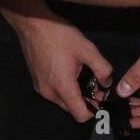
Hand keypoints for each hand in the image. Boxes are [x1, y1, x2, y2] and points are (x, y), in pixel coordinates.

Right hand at [8, 6, 113, 122]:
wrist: (32, 23)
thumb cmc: (59, 35)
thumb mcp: (87, 49)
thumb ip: (102, 69)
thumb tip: (107, 82)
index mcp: (63, 87)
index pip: (81, 116)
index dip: (95, 111)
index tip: (101, 98)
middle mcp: (49, 93)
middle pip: (72, 109)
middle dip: (85, 100)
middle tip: (95, 83)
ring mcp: (40, 87)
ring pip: (62, 101)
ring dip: (74, 94)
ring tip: (81, 74)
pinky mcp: (36, 81)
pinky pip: (53, 92)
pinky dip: (63, 87)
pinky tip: (68, 70)